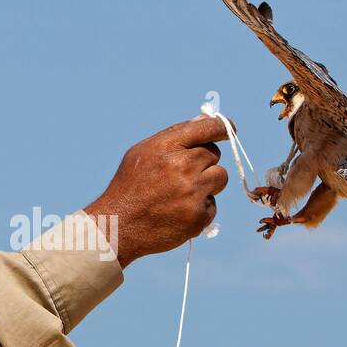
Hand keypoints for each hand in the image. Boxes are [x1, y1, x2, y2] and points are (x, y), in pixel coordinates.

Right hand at [83, 114, 230, 267]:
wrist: (118, 227)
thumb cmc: (130, 186)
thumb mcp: (143, 153)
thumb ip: (175, 135)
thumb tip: (205, 118)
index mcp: (167, 146)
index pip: (208, 128)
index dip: (222, 126)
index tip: (229, 128)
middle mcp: (182, 167)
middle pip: (214, 153)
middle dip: (204, 161)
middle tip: (184, 174)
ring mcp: (192, 193)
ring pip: (220, 177)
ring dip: (207, 183)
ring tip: (181, 193)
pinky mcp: (198, 216)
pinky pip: (212, 205)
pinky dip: (199, 209)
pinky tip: (177, 213)